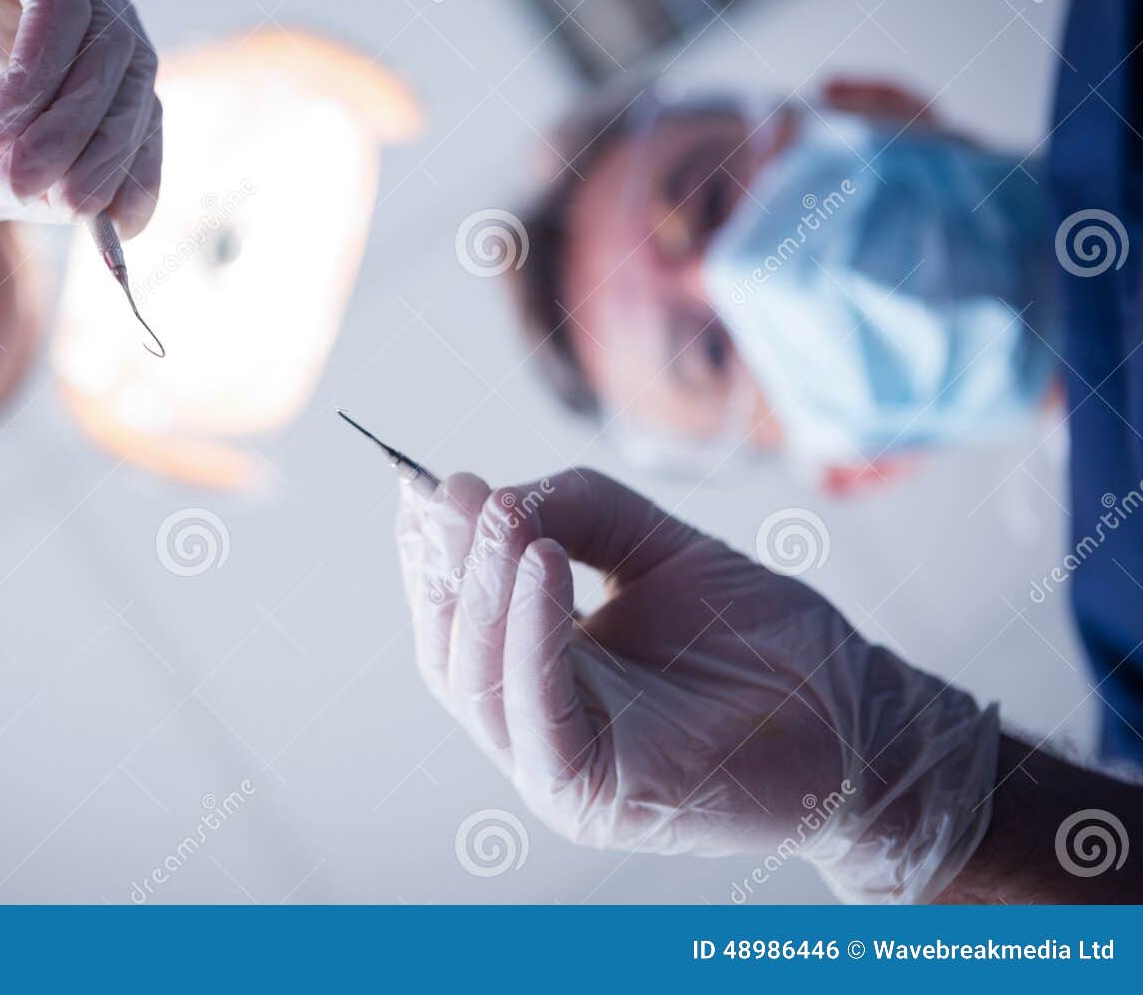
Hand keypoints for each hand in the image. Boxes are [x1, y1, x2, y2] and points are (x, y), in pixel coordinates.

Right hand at [0, 0, 162, 231]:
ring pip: (110, 46)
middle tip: (71, 208)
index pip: (127, 104)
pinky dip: (38, 79)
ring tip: (16, 178)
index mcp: (50, 35)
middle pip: (133, 77)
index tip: (121, 226)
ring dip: (70, 128)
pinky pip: (62, 6)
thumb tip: (52, 212)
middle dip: (111, 154)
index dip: (137, 166)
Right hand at [396, 468, 999, 902]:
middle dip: (444, 565)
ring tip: (500, 515)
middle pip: (449, 650)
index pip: (456, 617)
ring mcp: (557, 768)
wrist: (858, 713)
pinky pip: (535, 715)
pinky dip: (527, 635)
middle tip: (455, 491)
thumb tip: (501, 491)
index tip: (422, 483)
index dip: (431, 552)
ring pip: (478, 683)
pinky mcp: (592, 795)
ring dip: (480, 591)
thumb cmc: (765, 642)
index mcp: (541, 673)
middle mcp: (536, 725)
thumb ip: (584, 510)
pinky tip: (539, 562)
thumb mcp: (661, 549)